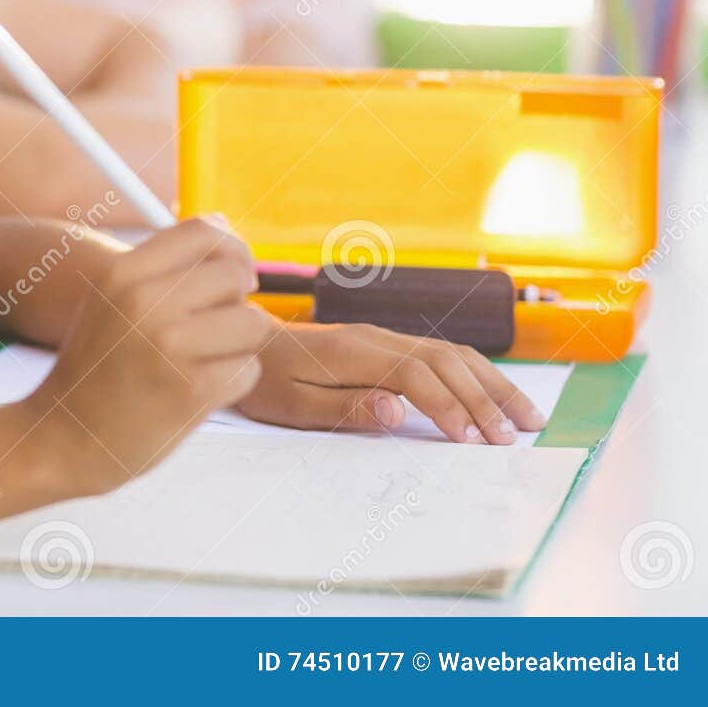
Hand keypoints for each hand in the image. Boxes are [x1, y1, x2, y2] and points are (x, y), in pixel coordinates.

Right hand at [23, 217, 272, 493]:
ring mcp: (169, 345)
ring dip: (239, 344)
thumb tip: (226, 228)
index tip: (231, 276)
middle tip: (216, 326)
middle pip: (235, 274)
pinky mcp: (192, 389)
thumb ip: (162, 266)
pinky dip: (232, 382)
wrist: (64, 435)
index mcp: (122, 272)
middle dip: (236, 301)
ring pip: (253, 322)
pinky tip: (198, 391)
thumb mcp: (110, 299)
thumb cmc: (95, 367)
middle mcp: (144, 301)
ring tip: (205, 359)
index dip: (232, 249)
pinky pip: (248, 369)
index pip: (205, 231)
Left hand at [238, 322, 547, 444]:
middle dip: (485, 400)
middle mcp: (377, 338)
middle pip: (446, 362)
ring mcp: (386, 337)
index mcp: (354, 352)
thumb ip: (345, 407)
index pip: (416, 375)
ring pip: (453, 354)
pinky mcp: (389, 343)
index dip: (449, 407)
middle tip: (514, 439)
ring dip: (493, 384)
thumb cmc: (268, 382)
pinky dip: (477, 375)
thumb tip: (396, 411)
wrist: (250, 344)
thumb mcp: (294, 405)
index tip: (473, 441)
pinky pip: (443, 354)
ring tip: (529, 417)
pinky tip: (497, 395)